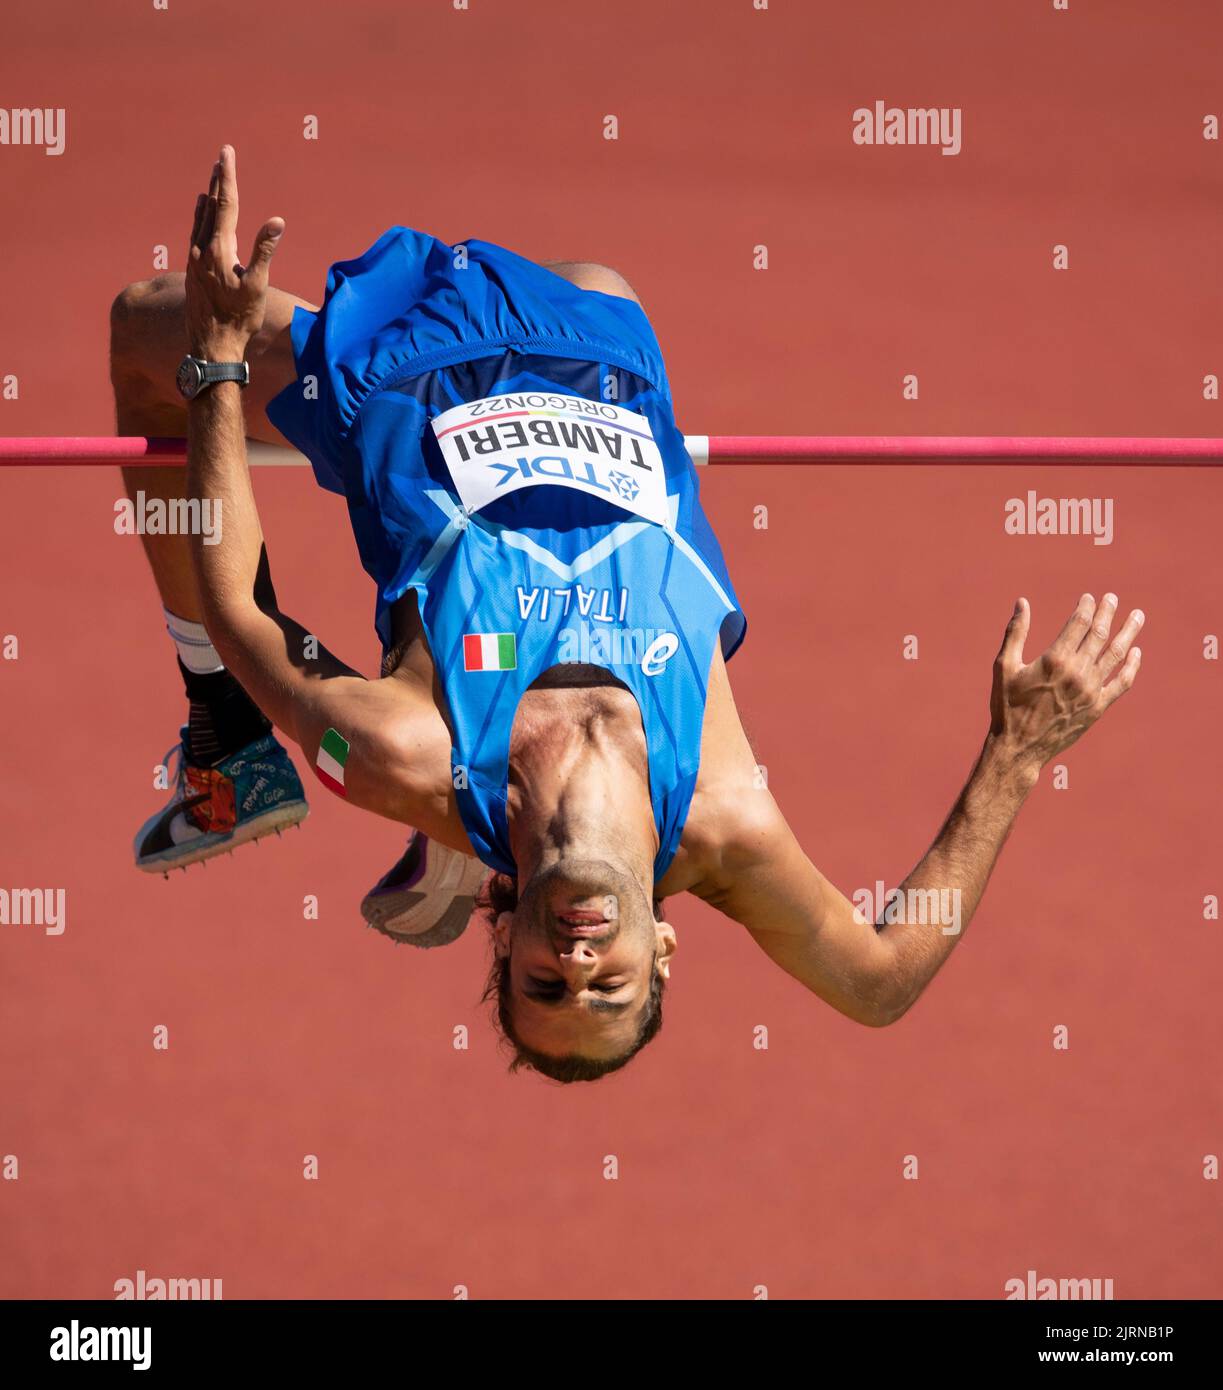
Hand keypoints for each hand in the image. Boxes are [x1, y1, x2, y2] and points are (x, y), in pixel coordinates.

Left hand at [185, 144, 282, 359]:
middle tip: (221, 157)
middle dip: (217, 180)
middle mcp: (201, 248)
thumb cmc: (238, 318)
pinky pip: (195, 232)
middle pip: (210, 205)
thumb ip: (264, 250)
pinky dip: (200, 217)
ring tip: (211, 181)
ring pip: (200, 218)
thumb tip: (276, 221)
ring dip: (208, 197)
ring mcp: (193, 259)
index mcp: (218, 248)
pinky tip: (201, 214)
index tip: (226, 153)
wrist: (211, 345)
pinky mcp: (192, 269)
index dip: (227, 176)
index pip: (225, 203)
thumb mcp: (256, 285)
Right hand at [989, 594, 1143, 775]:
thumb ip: (1016, 633)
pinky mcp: (1097, 707)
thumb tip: (1022, 602)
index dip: (1086, 607)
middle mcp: (1077, 672)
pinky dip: (1131, 666)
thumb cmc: (1006, 706)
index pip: (1079, 623)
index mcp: (1054, 660)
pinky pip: (1121, 683)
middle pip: (1100, 634)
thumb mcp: (1004, 666)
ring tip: (1137, 616)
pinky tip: (1136, 653)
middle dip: (1107, 612)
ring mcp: (1091, 690)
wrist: (1018, 747)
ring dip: (1128, 632)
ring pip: (1116, 654)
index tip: (1089, 597)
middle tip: (1112, 598)